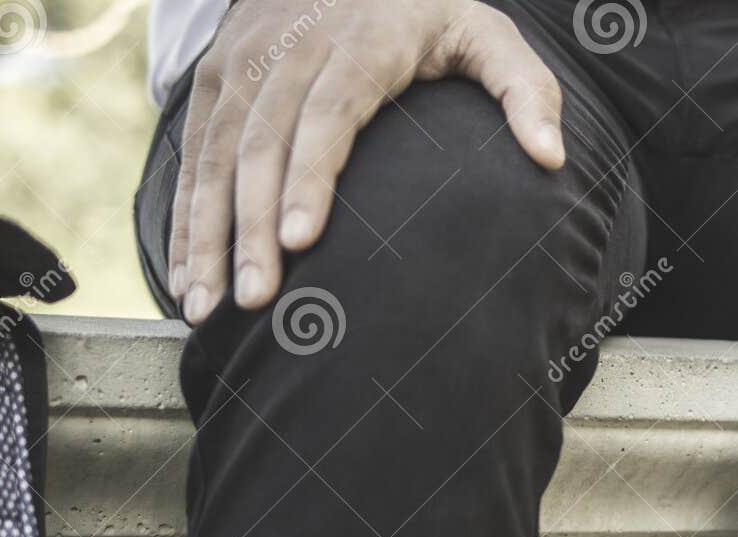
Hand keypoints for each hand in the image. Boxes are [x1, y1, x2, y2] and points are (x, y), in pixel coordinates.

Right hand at [170, 0, 564, 322]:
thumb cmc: (435, 15)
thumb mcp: (490, 37)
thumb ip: (527, 92)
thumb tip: (552, 157)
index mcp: (363, 40)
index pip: (330, 112)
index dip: (309, 175)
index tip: (300, 240)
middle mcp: (292, 45)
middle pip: (262, 141)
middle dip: (250, 225)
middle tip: (255, 300)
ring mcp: (246, 58)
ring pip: (215, 151)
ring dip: (205, 231)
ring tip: (206, 306)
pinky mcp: (217, 74)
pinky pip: (193, 152)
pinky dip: (185, 216)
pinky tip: (187, 277)